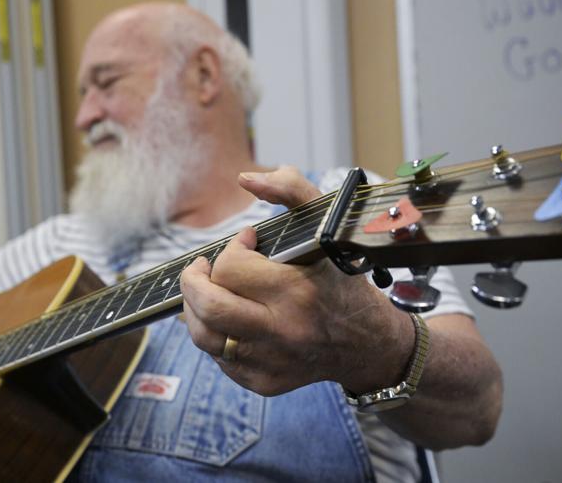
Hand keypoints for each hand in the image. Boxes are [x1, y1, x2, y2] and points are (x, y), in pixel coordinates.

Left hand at [180, 167, 414, 395]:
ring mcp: (270, 362)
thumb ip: (292, 190)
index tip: (247, 242)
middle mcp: (282, 332)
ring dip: (196, 307)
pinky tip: (231, 318)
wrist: (369, 345)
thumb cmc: (344, 282)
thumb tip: (246, 178)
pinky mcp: (263, 382)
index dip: (232, 248)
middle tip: (201, 267)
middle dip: (192, 280)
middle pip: (208, 306)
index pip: (231, 267)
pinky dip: (215, 333)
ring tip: (209, 290)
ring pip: (203, 336)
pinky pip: (218, 358)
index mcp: (297, 292)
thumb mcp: (328, 229)